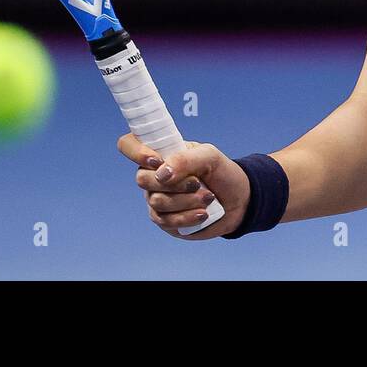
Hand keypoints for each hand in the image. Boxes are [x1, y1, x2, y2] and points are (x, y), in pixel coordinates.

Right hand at [117, 134, 250, 239]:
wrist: (238, 200)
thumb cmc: (222, 172)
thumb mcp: (210, 156)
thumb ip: (185, 159)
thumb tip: (160, 174)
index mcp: (161, 153)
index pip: (129, 144)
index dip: (135, 152)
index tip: (157, 161)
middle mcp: (154, 176)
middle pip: (142, 179)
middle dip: (174, 183)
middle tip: (198, 182)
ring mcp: (157, 198)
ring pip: (156, 202)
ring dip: (186, 201)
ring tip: (209, 197)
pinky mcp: (165, 220)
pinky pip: (165, 221)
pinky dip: (187, 217)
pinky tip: (203, 214)